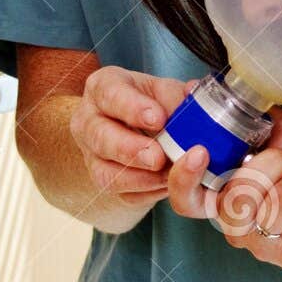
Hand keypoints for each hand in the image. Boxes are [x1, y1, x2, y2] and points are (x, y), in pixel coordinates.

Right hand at [69, 66, 194, 209]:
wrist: (132, 127)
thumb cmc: (148, 102)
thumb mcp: (163, 90)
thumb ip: (178, 95)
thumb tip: (193, 95)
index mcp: (102, 88)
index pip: (110, 94)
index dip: (133, 108)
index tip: (158, 118)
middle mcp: (88, 122)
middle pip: (101, 138)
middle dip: (131, 150)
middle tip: (158, 157)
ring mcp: (92, 155)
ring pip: (106, 174)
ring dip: (140, 178)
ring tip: (167, 175)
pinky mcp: (104, 181)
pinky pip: (122, 193)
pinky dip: (147, 192)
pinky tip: (166, 185)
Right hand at [166, 108, 281, 273]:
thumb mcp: (280, 127)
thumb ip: (244, 116)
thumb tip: (207, 89)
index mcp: (226, 197)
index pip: (186, 199)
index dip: (185, 177)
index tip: (202, 151)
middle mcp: (239, 228)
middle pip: (241, 194)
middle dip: (279, 164)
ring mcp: (266, 249)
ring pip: (280, 204)